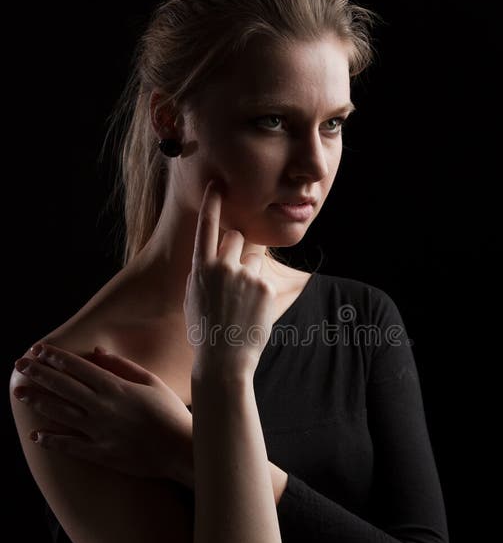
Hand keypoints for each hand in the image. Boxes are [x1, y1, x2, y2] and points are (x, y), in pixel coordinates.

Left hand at [12, 344, 192, 483]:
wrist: (182, 450)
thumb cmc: (171, 413)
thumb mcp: (152, 382)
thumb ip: (123, 366)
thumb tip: (96, 352)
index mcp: (116, 387)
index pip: (78, 368)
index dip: (56, 358)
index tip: (39, 350)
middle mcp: (103, 407)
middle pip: (63, 387)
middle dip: (39, 374)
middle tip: (19, 366)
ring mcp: (100, 431)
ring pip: (61, 413)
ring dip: (38, 401)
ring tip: (20, 393)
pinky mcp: (101, 453)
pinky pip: (70, 446)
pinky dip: (52, 440)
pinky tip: (36, 435)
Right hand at [185, 179, 276, 378]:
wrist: (224, 359)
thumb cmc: (206, 329)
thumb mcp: (195, 296)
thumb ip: (205, 270)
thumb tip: (214, 253)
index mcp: (201, 268)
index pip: (207, 226)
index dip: (213, 203)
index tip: (218, 184)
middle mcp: (224, 267)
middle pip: (237, 237)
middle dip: (238, 246)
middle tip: (234, 273)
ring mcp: (247, 276)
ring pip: (254, 257)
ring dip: (251, 270)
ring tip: (242, 301)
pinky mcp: (266, 287)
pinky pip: (265, 277)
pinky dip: (261, 290)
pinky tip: (252, 311)